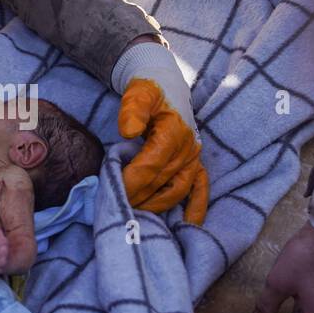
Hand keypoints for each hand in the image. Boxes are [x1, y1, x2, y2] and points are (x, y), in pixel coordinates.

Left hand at [114, 42, 208, 223]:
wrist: (165, 85)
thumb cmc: (148, 91)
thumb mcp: (138, 93)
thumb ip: (132, 110)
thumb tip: (128, 132)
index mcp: (174, 132)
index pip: (151, 165)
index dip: (132, 181)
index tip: (113, 189)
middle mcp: (188, 148)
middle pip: (161, 181)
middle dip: (138, 196)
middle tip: (115, 205)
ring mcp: (193, 158)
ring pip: (177, 191)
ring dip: (157, 206)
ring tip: (134, 214)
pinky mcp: (195, 164)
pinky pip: (200, 190)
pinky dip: (196, 209)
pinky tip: (189, 227)